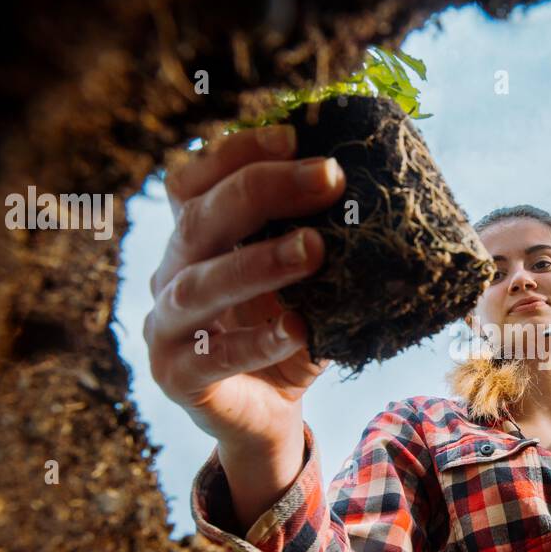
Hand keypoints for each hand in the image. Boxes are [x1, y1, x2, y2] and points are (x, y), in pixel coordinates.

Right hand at [144, 124, 346, 450]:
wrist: (266, 415)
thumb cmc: (287, 333)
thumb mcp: (307, 282)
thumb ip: (322, 241)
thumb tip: (384, 192)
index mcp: (194, 238)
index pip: (196, 179)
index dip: (238, 152)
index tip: (296, 136)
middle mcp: (171, 272)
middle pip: (200, 219)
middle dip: (265, 190)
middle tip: (329, 177)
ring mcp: (166, 325)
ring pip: (200, 284)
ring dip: (259, 262)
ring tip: (314, 249)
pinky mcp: (176, 376)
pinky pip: (213, 356)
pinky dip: (256, 341)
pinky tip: (296, 329)